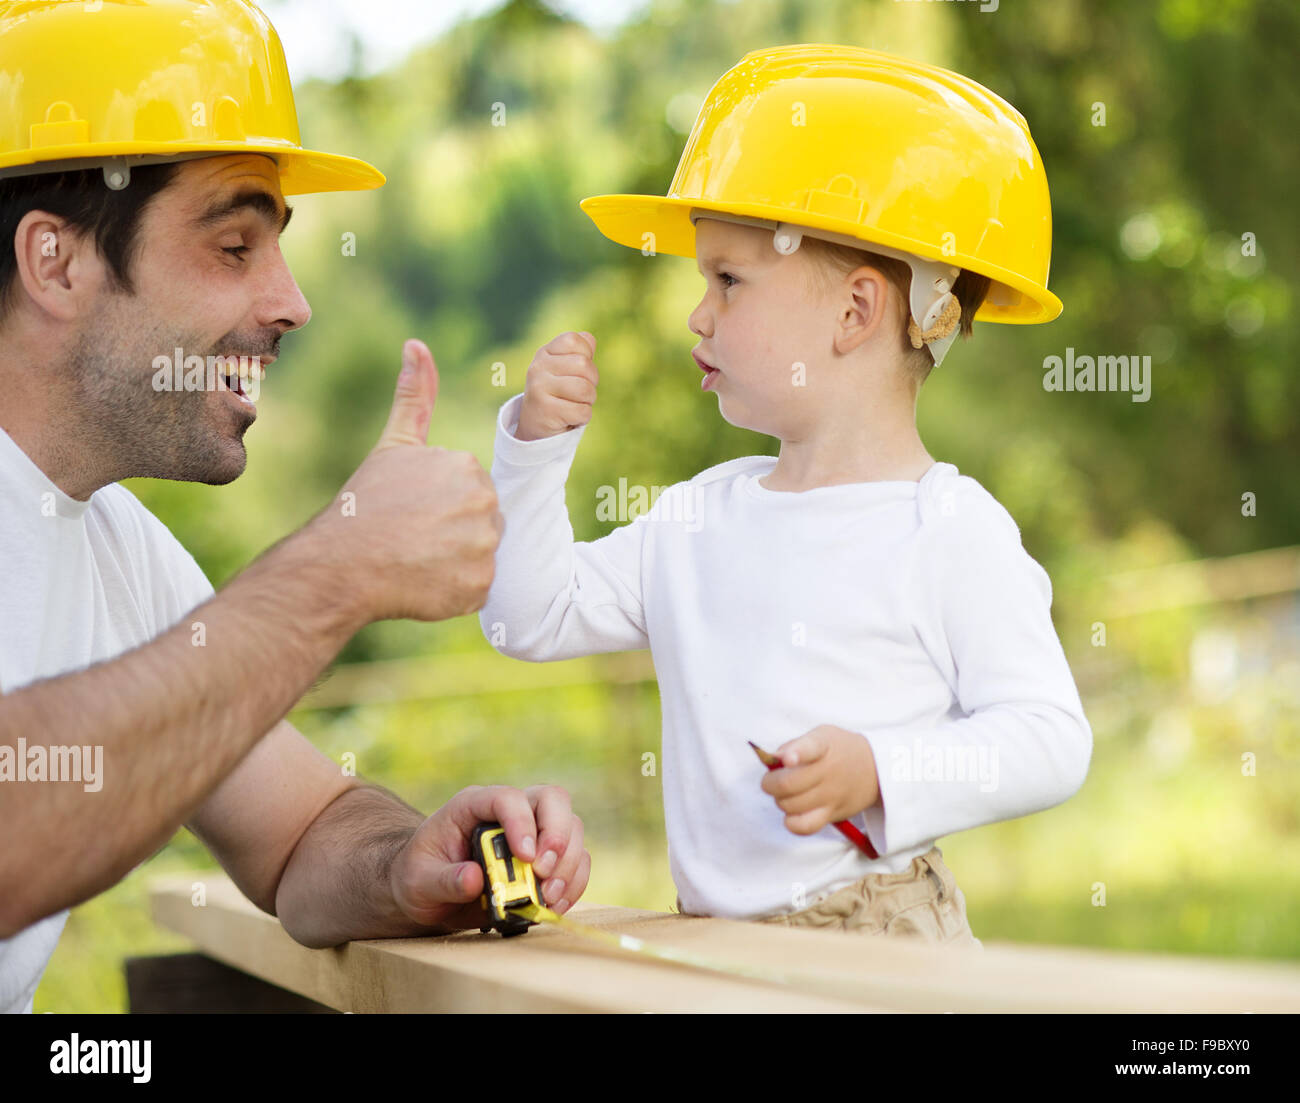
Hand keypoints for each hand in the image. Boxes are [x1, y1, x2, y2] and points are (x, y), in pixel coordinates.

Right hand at [310, 339, 503, 622]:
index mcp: (468, 467)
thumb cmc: (365, 504)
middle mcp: (484, 503)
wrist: (340, 566)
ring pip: (480, 556)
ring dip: (454, 562)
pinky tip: (425, 584)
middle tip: (413, 538)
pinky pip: (477, 590)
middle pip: (483, 523)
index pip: (470, 492)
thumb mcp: (393, 445)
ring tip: (417, 560)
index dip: (440, 505)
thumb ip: (415, 396)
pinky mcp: (479, 587)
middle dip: (453, 533)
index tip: (411, 511)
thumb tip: (417, 343)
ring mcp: (483, 547)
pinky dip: (454, 592)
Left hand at [387, 784, 589, 930]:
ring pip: (571, 827)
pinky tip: (554, 904)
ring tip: (549, 896)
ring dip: (568, 864)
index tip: (526, 857)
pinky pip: (575, 860)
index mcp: (474, 805)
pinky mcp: (544, 858)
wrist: (428, 893)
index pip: (507, 797)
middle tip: (544, 873)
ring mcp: (532, 832)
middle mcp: (508, 812)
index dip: (521, 822)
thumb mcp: (419, 881)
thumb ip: (444, 880)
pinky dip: (572, 882)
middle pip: (552, 800)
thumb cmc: (419, 876)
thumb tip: (474, 879)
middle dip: (557, 836)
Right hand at [515, 331, 598, 440]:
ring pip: (585, 389)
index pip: (574, 340)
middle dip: (591, 381)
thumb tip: (589, 339)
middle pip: (584, 364)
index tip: (578, 371)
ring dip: (588, 401)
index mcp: (545, 353)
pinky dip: (583, 417)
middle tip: (580, 392)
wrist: (535, 426)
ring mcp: (539, 388)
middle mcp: (538, 367)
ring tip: (575, 404)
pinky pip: (582, 412)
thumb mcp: (565, 369)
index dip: (586, 355)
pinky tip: (570, 417)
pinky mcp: (545, 410)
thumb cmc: (558, 394)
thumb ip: (579, 352)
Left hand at [760, 725, 879, 835]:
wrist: (876, 769)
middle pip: (787, 784)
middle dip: (770, 783)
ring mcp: (831, 795)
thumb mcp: (822, 735)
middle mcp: (827, 771)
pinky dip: (792, 822)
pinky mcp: (833, 814)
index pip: (810, 748)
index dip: (796, 753)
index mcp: (823, 745)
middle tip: (772, 781)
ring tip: (786, 794)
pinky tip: (793, 812)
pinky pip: (805, 826)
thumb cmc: (840, 749)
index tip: (788, 758)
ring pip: (790, 806)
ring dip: (780, 800)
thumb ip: (795, 745)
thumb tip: (771, 759)